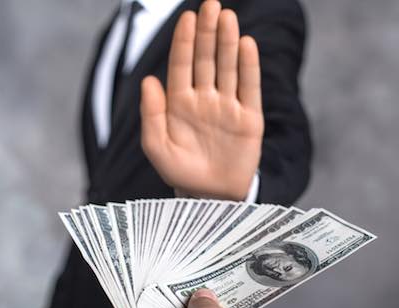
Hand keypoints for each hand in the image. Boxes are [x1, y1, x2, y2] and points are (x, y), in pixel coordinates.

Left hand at [141, 0, 263, 200]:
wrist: (210, 198)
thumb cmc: (181, 174)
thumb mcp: (158, 148)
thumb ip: (151, 115)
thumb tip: (148, 79)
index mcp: (178, 104)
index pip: (181, 65)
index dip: (184, 41)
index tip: (187, 17)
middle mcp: (203, 100)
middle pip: (205, 60)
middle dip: (207, 33)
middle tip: (211, 5)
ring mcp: (227, 107)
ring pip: (227, 68)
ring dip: (228, 42)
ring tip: (227, 17)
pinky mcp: (248, 119)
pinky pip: (249, 88)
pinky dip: (248, 67)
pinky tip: (247, 45)